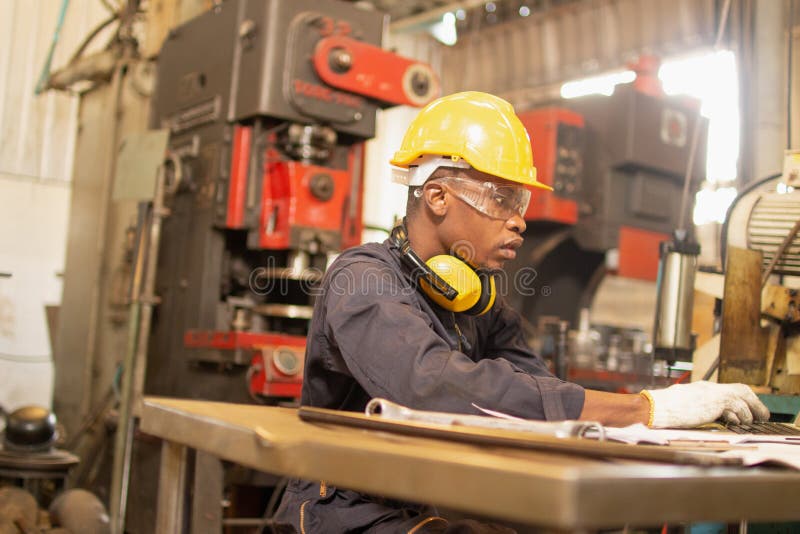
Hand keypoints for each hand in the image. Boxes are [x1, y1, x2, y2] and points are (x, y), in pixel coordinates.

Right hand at [642, 381, 769, 428]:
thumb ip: (699, 409)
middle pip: (740, 388)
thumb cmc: (664, 411)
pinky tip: (739, 422)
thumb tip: (712, 418)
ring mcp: (712, 392)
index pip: (729, 390)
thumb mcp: (684, 408)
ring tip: (752, 421)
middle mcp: (709, 387)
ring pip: (742, 396)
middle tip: (761, 415)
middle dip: (754, 402)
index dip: (742, 399)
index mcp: (702, 389)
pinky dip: (742, 415)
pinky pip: (737, 406)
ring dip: (751, 410)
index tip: (749, 410)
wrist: (656, 408)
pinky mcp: (714, 401)